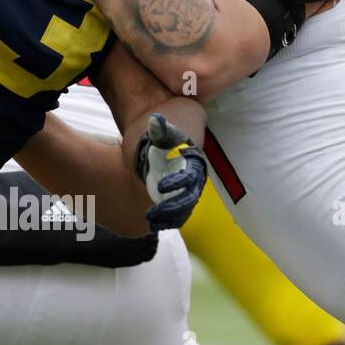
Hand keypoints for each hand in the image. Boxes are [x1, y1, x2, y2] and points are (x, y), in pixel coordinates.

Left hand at [134, 113, 207, 230]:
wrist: (167, 148)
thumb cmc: (168, 140)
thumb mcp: (164, 132)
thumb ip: (161, 128)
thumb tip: (155, 120)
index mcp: (194, 164)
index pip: (189, 177)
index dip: (176, 183)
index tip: (159, 186)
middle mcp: (194, 182)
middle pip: (188, 199)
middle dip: (172, 207)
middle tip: (153, 212)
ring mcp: (187, 194)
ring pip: (182, 211)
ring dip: (167, 217)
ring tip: (150, 219)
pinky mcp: (179, 202)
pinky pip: (177, 216)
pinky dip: (166, 221)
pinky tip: (152, 224)